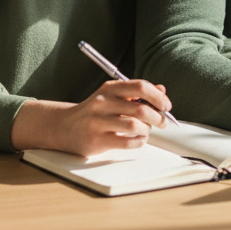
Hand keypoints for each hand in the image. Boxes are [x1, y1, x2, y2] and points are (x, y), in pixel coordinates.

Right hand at [11, 79, 171, 156]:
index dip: (158, 97)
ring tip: (145, 131)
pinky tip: (137, 140)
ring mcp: (98, 122)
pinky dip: (138, 142)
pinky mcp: (96, 140)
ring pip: (135, 125)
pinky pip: (127, 142)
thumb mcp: (112, 96)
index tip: (166, 106)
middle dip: (157, 117)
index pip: (140, 87)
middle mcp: (103, 102)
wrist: (64, 127)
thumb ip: (136, 93)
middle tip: (161, 122)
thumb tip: (162, 90)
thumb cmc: (94, 112)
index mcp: (110, 88)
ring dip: (146, 130)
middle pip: (141, 108)